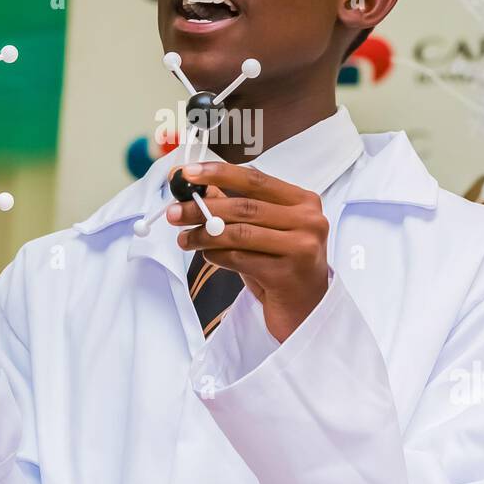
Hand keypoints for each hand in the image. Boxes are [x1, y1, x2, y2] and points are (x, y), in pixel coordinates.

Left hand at [167, 162, 329, 342]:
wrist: (305, 309)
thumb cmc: (282, 264)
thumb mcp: (264, 229)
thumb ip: (236, 205)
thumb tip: (196, 185)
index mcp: (303, 201)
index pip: (256, 180)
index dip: (220, 174)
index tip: (189, 174)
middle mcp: (308, 221)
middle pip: (244, 207)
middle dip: (202, 209)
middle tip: (174, 212)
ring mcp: (301, 247)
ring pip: (240, 233)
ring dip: (204, 235)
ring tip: (184, 238)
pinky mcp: (287, 274)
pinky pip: (240, 259)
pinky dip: (216, 255)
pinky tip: (207, 255)